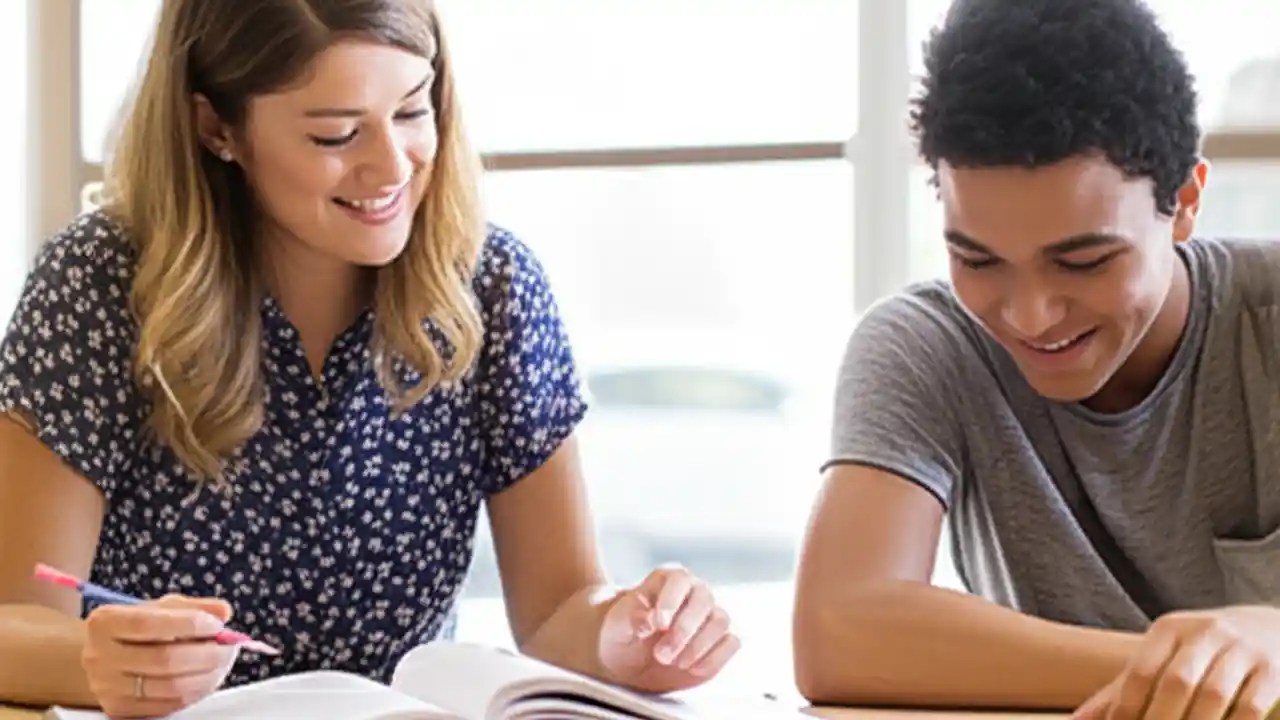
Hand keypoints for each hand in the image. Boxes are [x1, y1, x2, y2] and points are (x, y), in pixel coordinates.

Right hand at [82, 594, 240, 717]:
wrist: (106, 660)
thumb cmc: (139, 629)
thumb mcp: (161, 608)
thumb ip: (193, 607)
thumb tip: (224, 612)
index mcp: (105, 622)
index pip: (149, 624)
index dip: (190, 624)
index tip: (217, 625)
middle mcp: (98, 656)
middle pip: (164, 659)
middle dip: (207, 654)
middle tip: (229, 648)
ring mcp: (106, 688)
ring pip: (170, 687)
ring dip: (207, 676)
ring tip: (223, 663)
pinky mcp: (119, 711)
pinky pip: (168, 706)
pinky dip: (195, 693)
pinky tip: (206, 679)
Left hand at [597, 564, 740, 692]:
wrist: (631, 663)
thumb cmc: (624, 634)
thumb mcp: (618, 624)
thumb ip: (632, 616)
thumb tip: (651, 620)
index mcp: (670, 580)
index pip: (680, 580)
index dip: (671, 601)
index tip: (658, 625)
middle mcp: (695, 592)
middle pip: (704, 600)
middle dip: (684, 630)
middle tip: (661, 655)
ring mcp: (711, 616)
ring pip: (720, 621)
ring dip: (697, 646)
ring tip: (673, 663)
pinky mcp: (721, 641)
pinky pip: (731, 643)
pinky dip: (714, 657)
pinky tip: (691, 668)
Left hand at [1072, 607, 1279, 719]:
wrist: (1270, 627)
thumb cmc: (1202, 653)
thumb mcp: (1163, 658)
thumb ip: (1123, 690)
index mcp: (1169, 629)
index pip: (1140, 671)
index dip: (1126, 709)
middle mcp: (1204, 632)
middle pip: (1175, 683)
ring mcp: (1242, 648)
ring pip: (1214, 696)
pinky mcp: (1274, 668)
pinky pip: (1252, 706)